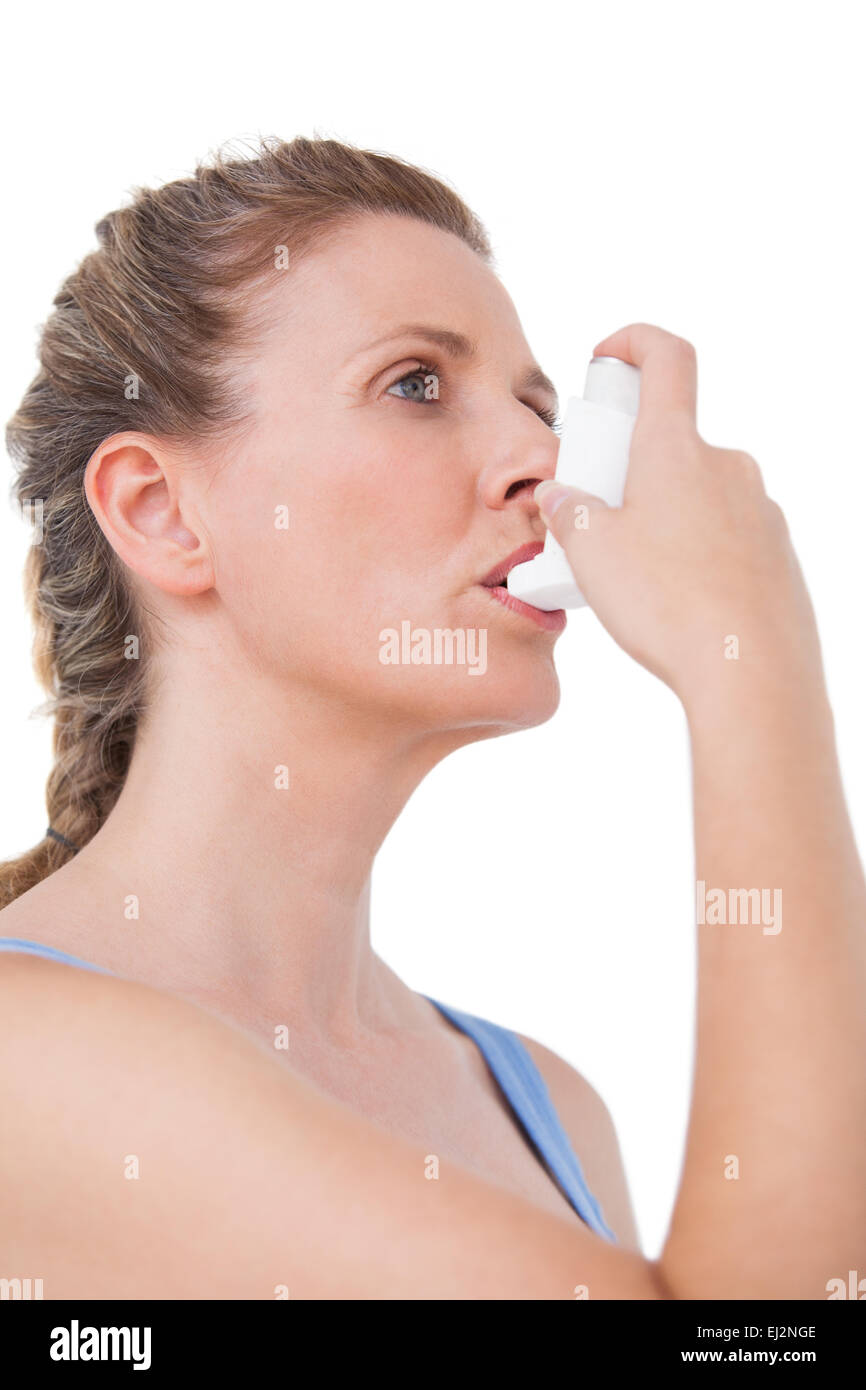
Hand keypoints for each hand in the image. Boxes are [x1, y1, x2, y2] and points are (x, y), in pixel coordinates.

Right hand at [535, 323, 822, 707]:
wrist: (750, 670)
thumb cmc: (669, 605)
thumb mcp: (590, 555)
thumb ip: (569, 515)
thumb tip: (560, 499)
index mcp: (676, 449)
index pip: (667, 358)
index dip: (635, 341)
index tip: (609, 356)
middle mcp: (726, 466)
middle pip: (671, 442)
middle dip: (629, 470)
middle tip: (596, 517)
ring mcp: (758, 509)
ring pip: (698, 494)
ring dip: (661, 516)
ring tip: (631, 575)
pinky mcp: (776, 554)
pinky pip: (725, 536)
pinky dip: (694, 552)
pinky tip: (674, 603)